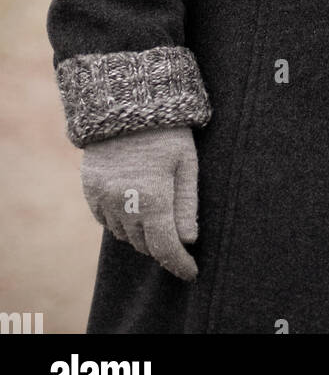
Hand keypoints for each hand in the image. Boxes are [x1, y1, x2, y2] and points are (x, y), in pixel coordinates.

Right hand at [80, 125, 199, 280]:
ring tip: (157, 218)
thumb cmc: (167, 131)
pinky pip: (105, 219)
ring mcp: (102, 197)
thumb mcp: (186, 163)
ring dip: (140, 233)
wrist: (125, 102)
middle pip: (144, 243)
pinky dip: (120, 220)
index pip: (166, 247)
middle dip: (162, 245)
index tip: (192, 272)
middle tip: (177, 238)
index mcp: (152, 198)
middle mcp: (123, 203)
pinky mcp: (90, 188)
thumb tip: (188, 240)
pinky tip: (133, 206)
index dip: (180, 264)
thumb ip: (187, 204)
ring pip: (124, 234)